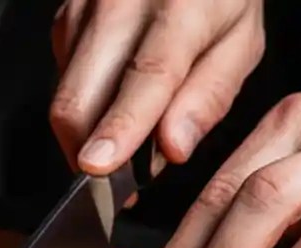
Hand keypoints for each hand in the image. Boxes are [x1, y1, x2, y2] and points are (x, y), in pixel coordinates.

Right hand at [50, 0, 264, 174]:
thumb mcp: (240, 41)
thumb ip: (208, 97)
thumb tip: (171, 148)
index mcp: (181, 7)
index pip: (145, 76)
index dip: (119, 126)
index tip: (100, 165)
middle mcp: (123, 3)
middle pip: (79, 97)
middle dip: (85, 150)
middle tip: (113, 178)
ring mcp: (84, 9)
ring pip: (62, 94)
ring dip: (86, 131)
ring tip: (121, 133)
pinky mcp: (63, 17)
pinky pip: (60, 78)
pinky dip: (82, 102)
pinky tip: (110, 94)